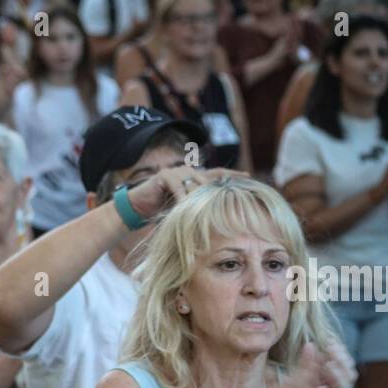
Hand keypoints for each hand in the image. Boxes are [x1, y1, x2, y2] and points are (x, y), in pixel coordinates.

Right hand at [126, 166, 244, 220]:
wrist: (138, 207)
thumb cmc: (161, 211)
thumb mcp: (184, 209)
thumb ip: (198, 207)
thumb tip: (220, 216)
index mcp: (195, 177)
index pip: (218, 174)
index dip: (233, 174)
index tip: (249, 176)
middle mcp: (188, 171)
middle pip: (208, 180)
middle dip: (216, 193)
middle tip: (229, 203)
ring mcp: (177, 171)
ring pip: (194, 185)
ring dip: (199, 199)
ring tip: (208, 211)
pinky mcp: (165, 176)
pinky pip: (179, 188)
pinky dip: (183, 199)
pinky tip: (186, 209)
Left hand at [295, 339, 353, 387]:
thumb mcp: (307, 385)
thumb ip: (310, 367)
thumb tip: (310, 344)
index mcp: (335, 384)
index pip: (344, 365)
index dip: (340, 353)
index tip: (331, 340)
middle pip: (348, 375)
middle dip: (341, 361)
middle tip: (331, 348)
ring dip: (336, 377)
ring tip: (328, 365)